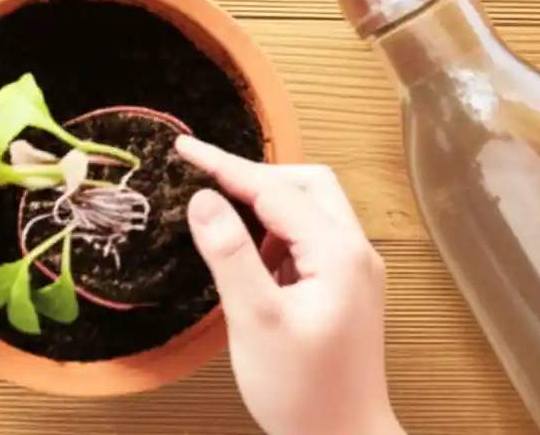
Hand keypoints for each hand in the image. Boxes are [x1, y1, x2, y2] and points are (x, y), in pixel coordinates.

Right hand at [177, 136, 401, 434]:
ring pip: (310, 209)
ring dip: (267, 208)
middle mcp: (355, 252)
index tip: (183, 147)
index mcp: (337, 253)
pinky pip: (310, 239)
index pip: (274, 188)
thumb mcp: (255, 321)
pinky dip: (277, 236)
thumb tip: (202, 199)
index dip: (225, 165)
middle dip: (254, 177)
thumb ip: (229, 254)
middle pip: (306, 184)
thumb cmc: (302, 392)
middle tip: (204, 180)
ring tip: (226, 234)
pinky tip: (252, 264)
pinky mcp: (344, 289)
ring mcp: (354, 270)